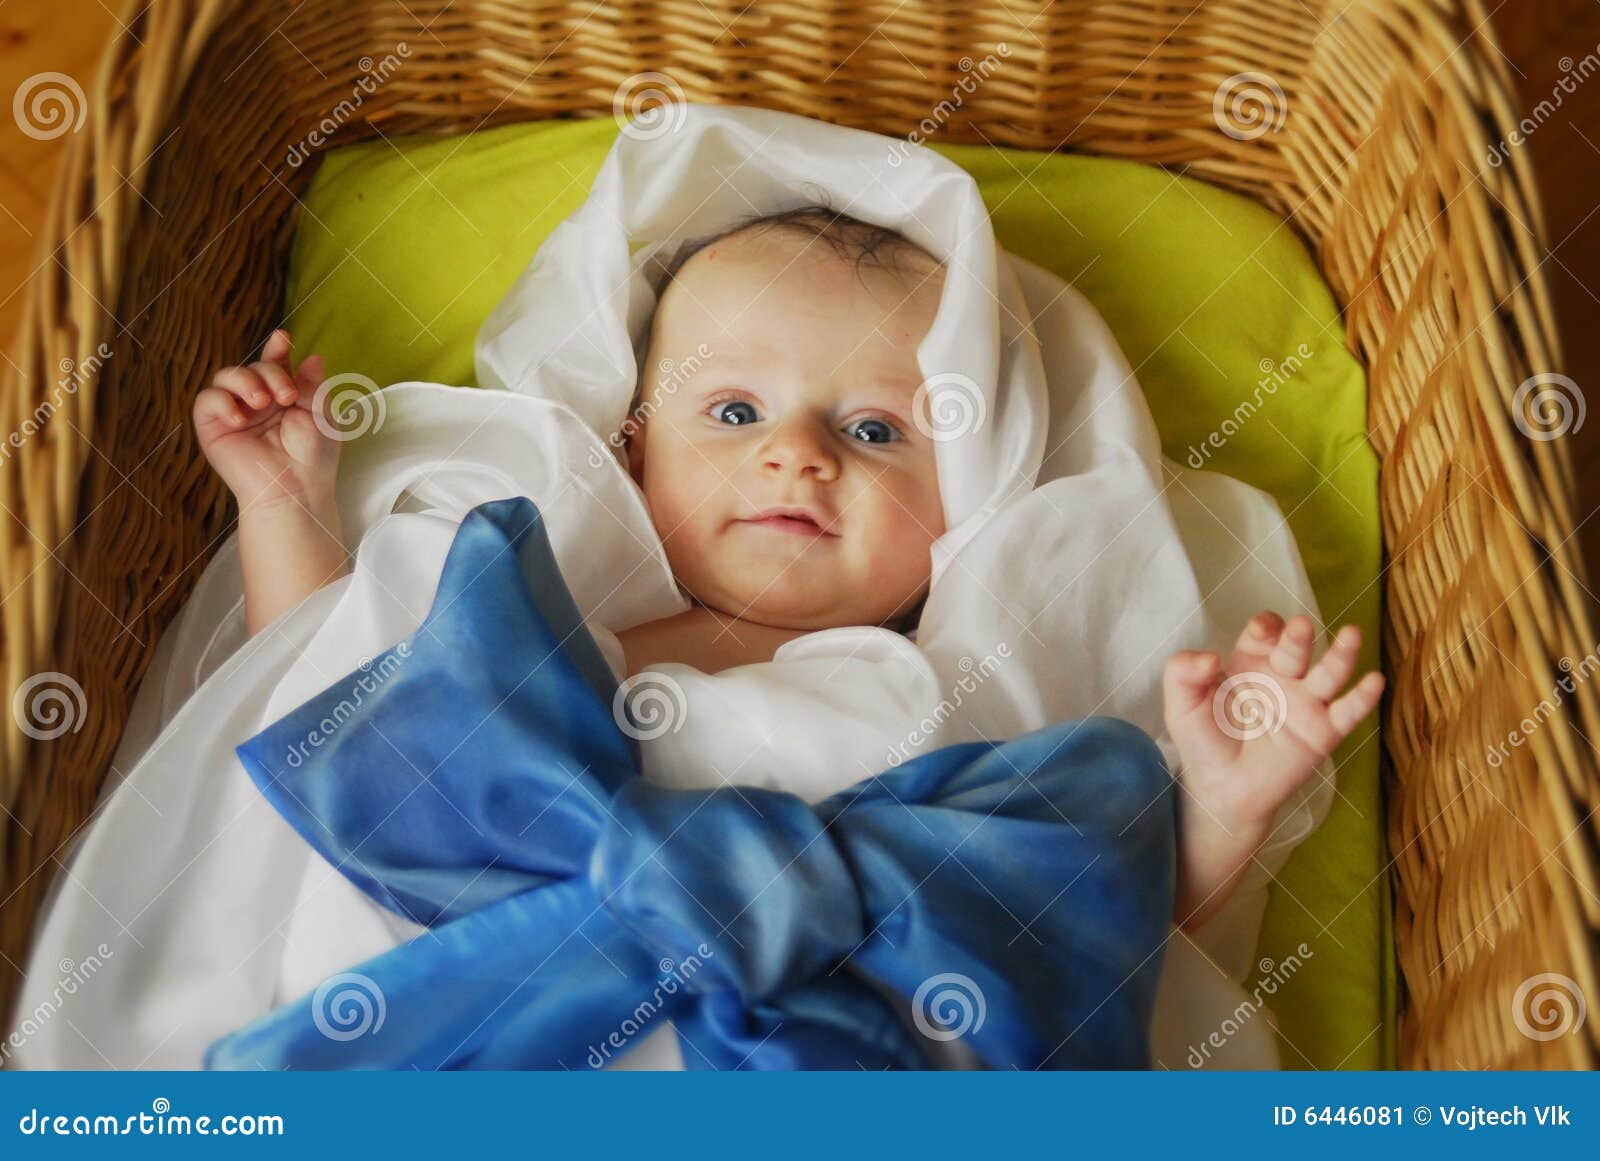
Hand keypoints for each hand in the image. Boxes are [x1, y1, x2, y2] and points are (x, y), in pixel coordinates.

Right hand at [193, 329, 339, 513]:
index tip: (283, 339)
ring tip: (263, 402)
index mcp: (284, 397)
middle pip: (254, 367)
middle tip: (288, 396)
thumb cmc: (313, 458)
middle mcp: (258, 403)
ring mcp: (235, 414)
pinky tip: (240, 417)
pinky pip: (206, 400)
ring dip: (245, 381)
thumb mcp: (321, 415)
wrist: (296, 489)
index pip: (275, 364)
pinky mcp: (213, 428)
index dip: (277, 350)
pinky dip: (221, 401)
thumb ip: (313, 386)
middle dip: (271, 372)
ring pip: (226, 376)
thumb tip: (313, 357)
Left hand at [1162, 611, 1383, 832]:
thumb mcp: (1181, 704)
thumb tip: (1210, 657)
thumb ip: (1182, 673)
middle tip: (1300, 628)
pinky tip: (1374, 681)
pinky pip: (1347, 713)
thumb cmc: (1203, 741)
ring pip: (1328, 673)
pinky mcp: (1322, 733)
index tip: (1261, 631)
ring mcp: (1306, 703)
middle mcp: (1283, 677)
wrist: (1220, 790)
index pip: (1265, 633)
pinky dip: (1362, 698)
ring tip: (1352, 635)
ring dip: (1341, 654)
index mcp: (1250, 662)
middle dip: (1298, 637)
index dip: (1265, 627)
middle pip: (1296, 648)